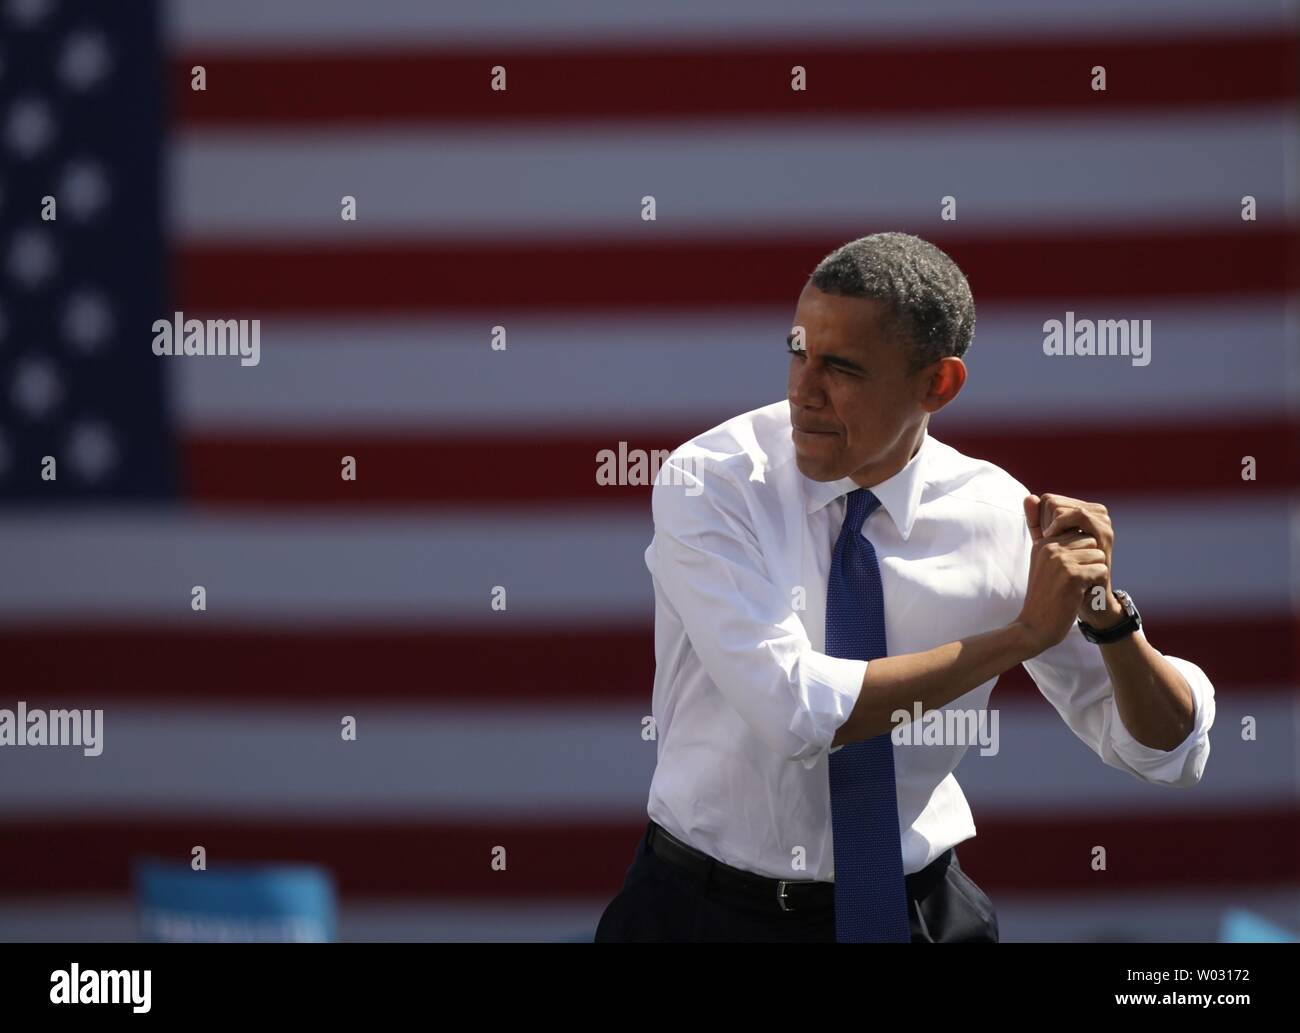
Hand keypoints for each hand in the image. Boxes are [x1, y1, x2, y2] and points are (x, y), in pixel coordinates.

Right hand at [1015, 493, 1110, 653]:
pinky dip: (1095, 584)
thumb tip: (1032, 496)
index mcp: (1043, 542)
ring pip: (1098, 554)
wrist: (1034, 627)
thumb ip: (1037, 528)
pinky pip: (1100, 569)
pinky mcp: (1071, 575)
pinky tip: (1079, 594)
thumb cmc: (1042, 595)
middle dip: (1088, 561)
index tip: (1066, 572)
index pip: (1078, 532)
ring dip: (1092, 572)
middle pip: (1090, 541)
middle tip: (1071, 581)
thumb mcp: (1038, 559)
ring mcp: (1060, 560)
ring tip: (1075, 586)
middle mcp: (1049, 547)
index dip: (1080, 554)